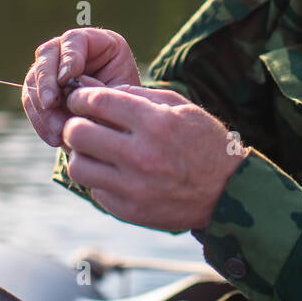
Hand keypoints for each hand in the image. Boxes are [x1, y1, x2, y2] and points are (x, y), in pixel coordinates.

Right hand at [21, 28, 141, 145]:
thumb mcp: (122, 94)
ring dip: (43, 108)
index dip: (68, 57)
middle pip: (47, 56)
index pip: (75, 40)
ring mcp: (53, 70)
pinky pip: (32, 103)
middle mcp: (70, 51)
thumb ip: (99, 90)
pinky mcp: (43, 91)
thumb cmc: (130, 105)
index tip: (67, 78)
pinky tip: (54, 138)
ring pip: (34, 81)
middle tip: (51, 103)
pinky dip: (41, 122)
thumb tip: (70, 94)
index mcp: (98, 43)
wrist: (124, 126)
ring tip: (59, 131)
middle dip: (47, 82)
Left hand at [61, 84, 248, 232]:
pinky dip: (97, 178)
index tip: (78, 98)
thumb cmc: (205, 142)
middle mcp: (141, 156)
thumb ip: (140, 96)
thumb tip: (99, 89)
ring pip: (78, 166)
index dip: (80, 97)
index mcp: (155, 124)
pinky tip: (112, 171)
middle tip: (81, 123)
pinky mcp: (129, 211)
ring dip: (80, 153)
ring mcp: (133, 187)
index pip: (98, 102)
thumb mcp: (181, 107)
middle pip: (79, 133)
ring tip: (93, 150)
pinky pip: (94, 190)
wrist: (228, 193)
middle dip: (74, 123)